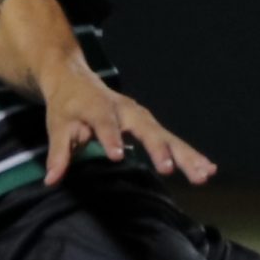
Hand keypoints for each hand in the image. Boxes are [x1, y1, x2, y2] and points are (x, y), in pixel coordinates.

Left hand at [41, 65, 217, 188]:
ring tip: (203, 174)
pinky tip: (208, 169)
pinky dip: (190, 154)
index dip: (110, 138)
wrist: (76, 79)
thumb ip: (58, 153)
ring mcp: (142, 117)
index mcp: (99, 108)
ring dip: (185, 155)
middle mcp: (126, 110)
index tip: (117, 156)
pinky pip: (172, 140)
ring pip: (166, 136)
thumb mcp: (57, 126)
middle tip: (168, 168)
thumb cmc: (66, 106)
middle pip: (145, 129)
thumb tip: (51, 180)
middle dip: (158, 148)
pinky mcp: (150, 125)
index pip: (105, 123)